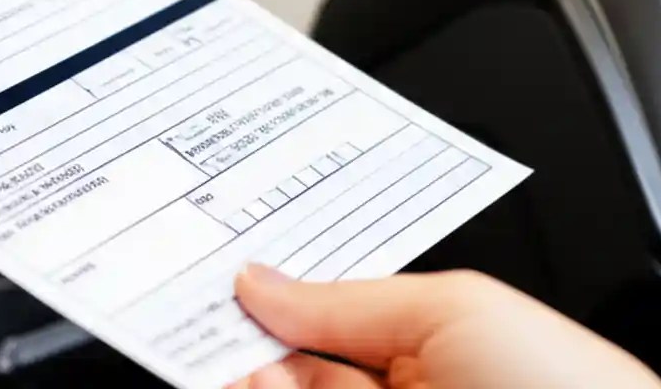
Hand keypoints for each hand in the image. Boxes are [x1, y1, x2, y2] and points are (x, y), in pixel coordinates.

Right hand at [229, 266, 660, 388]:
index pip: (323, 317)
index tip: (207, 287)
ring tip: (231, 366)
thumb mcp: (453, 312)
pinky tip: (251, 381)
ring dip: (255, 379)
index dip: (263, 300)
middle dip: (246, 347)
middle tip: (207, 329)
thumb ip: (344, 300)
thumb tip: (257, 282)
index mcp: (425, 344)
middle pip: (296, 368)